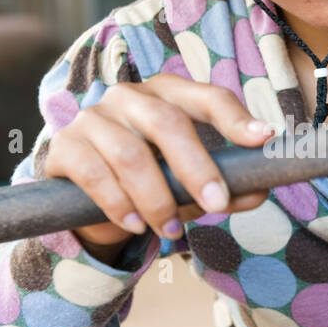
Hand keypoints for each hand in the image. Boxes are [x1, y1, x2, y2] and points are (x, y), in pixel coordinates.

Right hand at [43, 74, 275, 250]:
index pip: (206, 96)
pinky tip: (135, 225)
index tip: (263, 138)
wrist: (86, 201)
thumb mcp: (190, 187)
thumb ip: (224, 188)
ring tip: (173, 231)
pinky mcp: (65, 146)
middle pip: (167, 122)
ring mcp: (92, 118)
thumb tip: (259, 191)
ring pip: (130, 154)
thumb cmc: (150, 183)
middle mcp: (129, 97)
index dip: (235, 116)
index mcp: (167, 95)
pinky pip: (94, 174)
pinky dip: (119, 204)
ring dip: (157, 199)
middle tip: (217, 204)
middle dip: (196, 167)